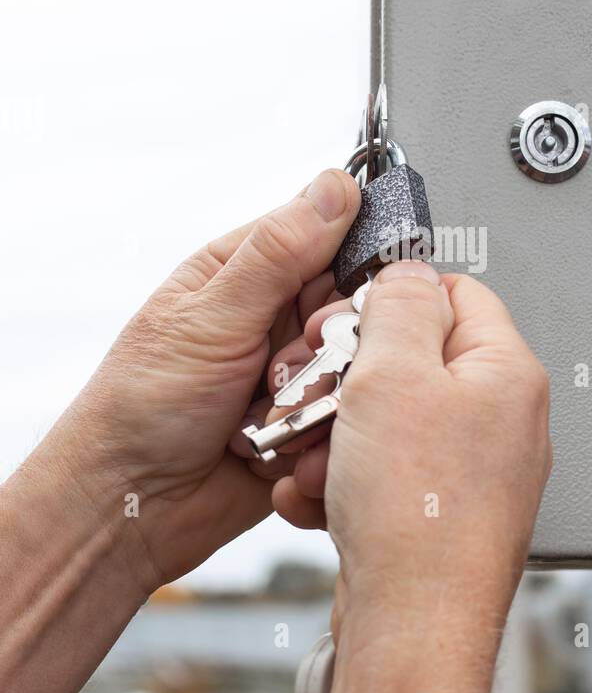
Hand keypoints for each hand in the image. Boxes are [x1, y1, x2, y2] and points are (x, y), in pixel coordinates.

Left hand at [36, 169, 359, 588]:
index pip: (333, 241)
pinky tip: (280, 455)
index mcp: (248, 273)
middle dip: (328, 349)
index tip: (343, 303)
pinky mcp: (310, 430)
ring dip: (317, 404)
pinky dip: (320, 445)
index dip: (351, 270)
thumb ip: (279, 252)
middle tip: (283, 373)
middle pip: (356, 310)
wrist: (130, 507)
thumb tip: (334, 186)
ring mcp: (296, 375)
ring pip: (360, 372)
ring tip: (264, 423)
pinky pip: (352, 426)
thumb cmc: (140, 406)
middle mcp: (276, 319)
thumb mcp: (211, 317)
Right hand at [269, 261, 552, 636]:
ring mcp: (471, 474)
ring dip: (336, 439)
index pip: (456, 294)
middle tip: (320, 395)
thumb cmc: (417, 515)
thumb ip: (398, 305)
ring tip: (317, 465)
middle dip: (350, 381)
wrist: (411, 631)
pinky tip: (319, 503)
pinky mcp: (438, 518)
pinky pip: (382, 478)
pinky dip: (342, 486)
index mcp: (506, 374)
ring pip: (387, 425)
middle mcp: (500, 422)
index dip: (392, 299)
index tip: (348, 320)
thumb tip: (407, 272)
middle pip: (411, 363)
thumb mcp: (393, 374)